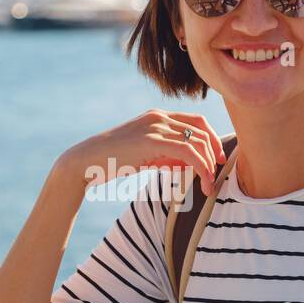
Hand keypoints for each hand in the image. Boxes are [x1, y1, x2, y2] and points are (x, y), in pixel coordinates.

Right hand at [58, 109, 226, 195]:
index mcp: (157, 116)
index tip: (217, 161)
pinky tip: (203, 183)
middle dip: (215, 153)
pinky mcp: (152, 140)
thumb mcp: (146, 155)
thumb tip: (191, 164)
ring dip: (209, 165)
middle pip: (202, 128)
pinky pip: (188, 151)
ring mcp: (155, 126)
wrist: (86, 161)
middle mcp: (159, 116)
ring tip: (210, 187)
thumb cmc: (113, 160)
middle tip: (218, 176)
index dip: (212, 139)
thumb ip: (168, 155)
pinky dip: (202, 168)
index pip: (196, 120)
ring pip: (198, 140)